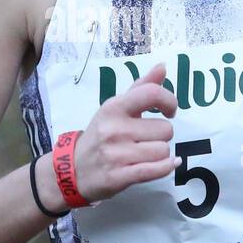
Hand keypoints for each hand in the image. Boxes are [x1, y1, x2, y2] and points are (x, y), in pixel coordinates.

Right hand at [71, 60, 179, 202]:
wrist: (74, 169)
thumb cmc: (100, 135)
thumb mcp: (115, 108)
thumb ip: (141, 87)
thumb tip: (162, 66)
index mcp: (114, 107)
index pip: (152, 94)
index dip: (169, 101)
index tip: (169, 111)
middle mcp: (114, 129)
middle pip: (165, 129)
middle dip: (161, 136)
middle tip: (146, 139)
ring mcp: (116, 154)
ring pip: (163, 150)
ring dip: (160, 154)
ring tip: (144, 154)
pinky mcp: (119, 176)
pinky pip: (157, 170)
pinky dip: (166, 167)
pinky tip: (168, 164)